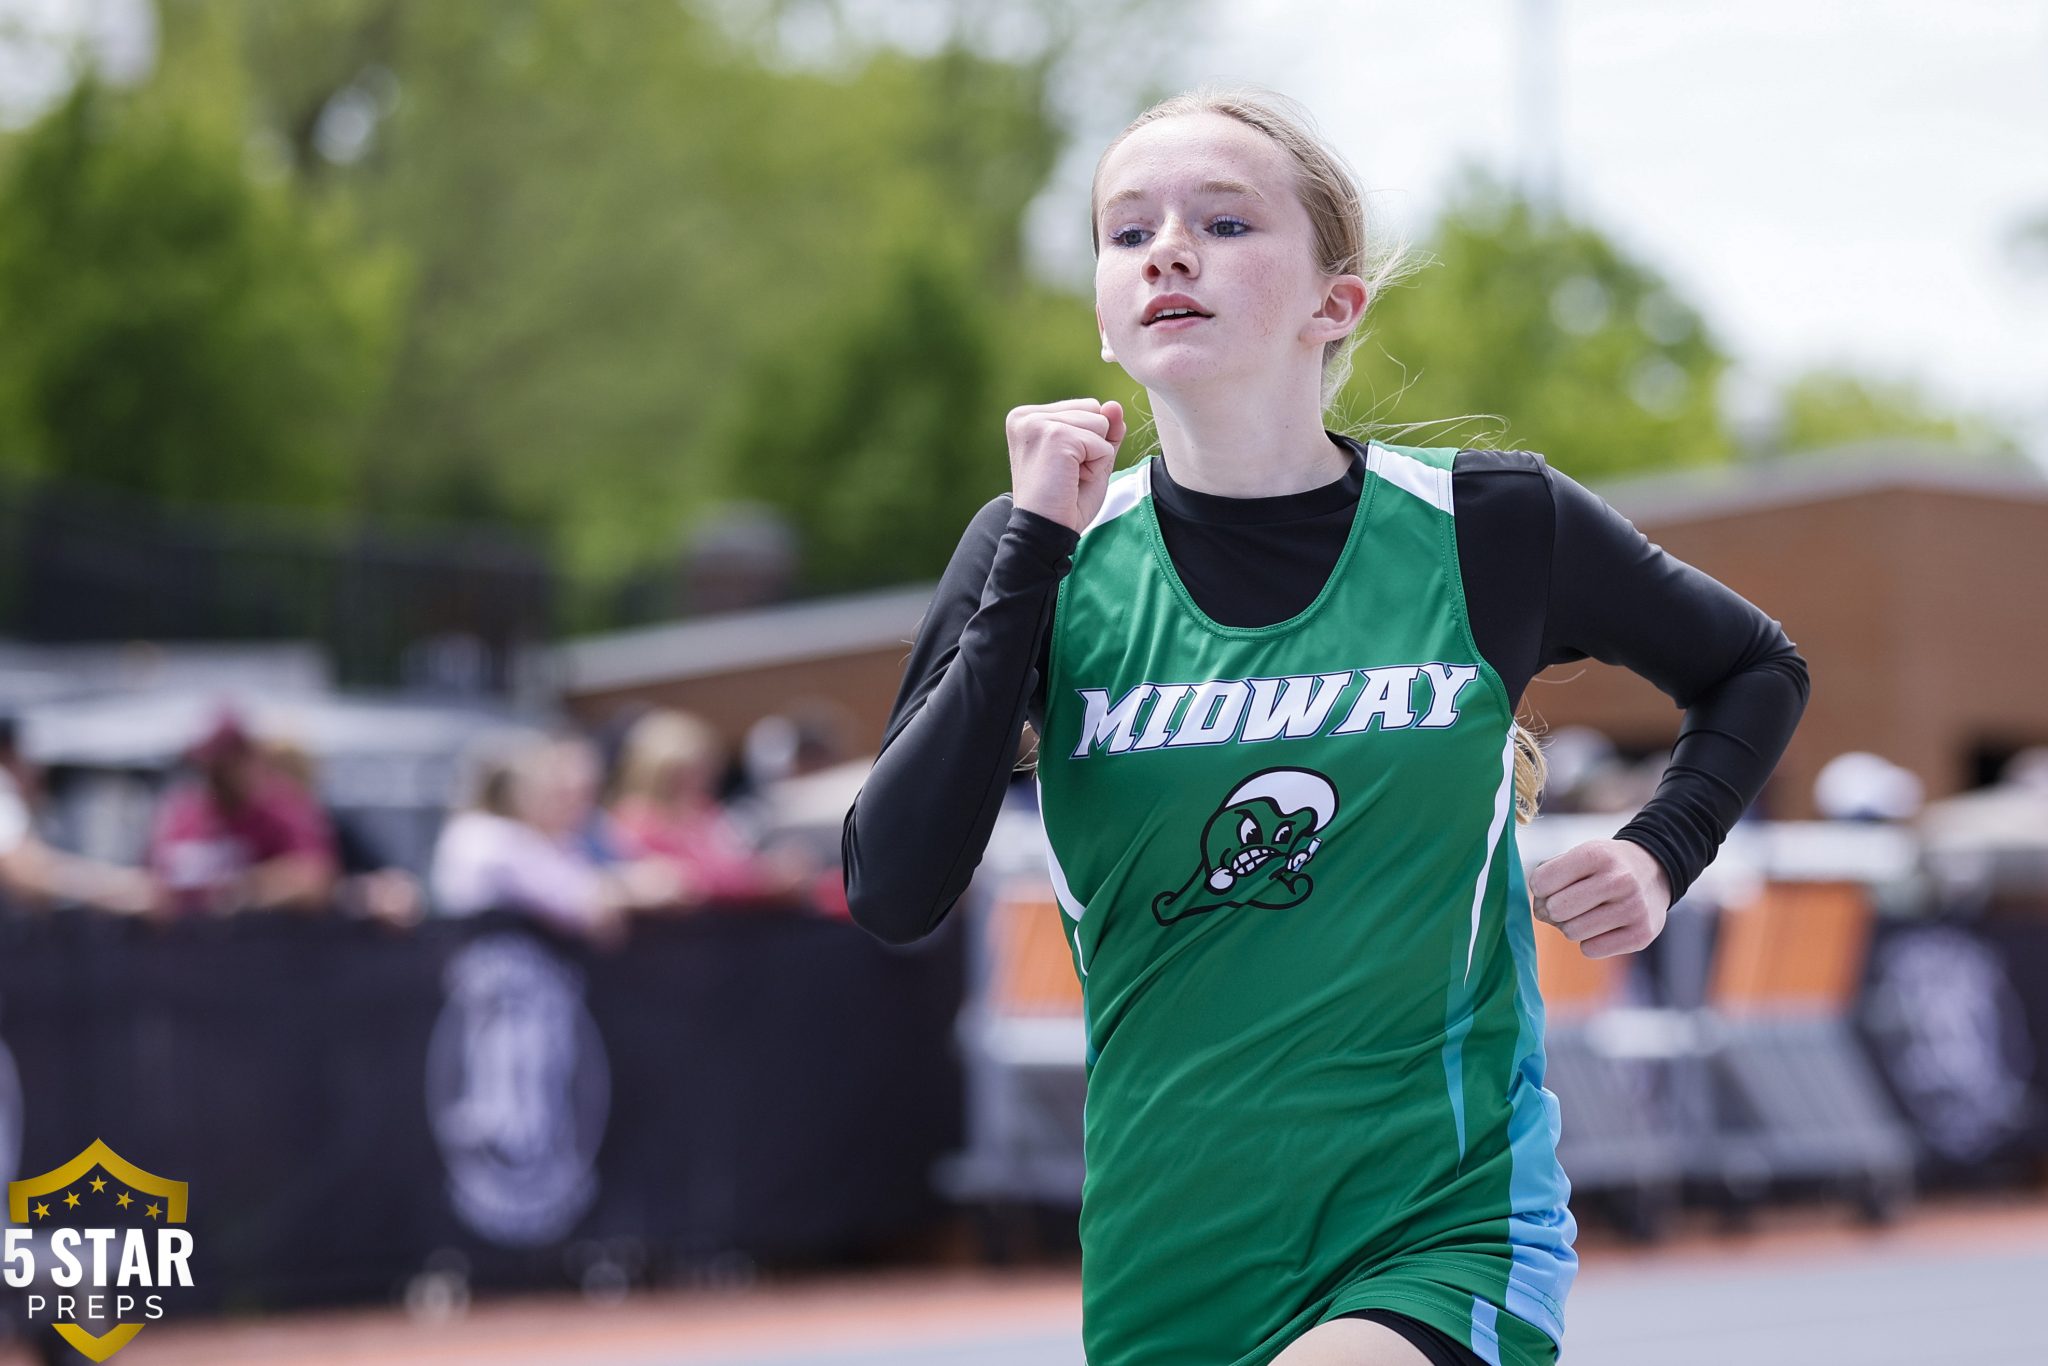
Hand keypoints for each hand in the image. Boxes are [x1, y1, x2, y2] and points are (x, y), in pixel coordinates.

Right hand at [1006, 398, 1124, 532]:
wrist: (1045, 532)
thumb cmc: (1063, 501)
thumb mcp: (1090, 459)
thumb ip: (1105, 431)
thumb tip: (1115, 405)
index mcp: (1027, 417)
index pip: (1085, 407)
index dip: (1088, 441)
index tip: (1062, 467)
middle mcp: (1026, 415)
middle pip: (1094, 410)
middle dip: (1092, 446)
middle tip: (1067, 475)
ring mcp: (1038, 423)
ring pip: (1100, 423)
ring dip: (1095, 457)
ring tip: (1068, 477)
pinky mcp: (1054, 436)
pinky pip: (1101, 443)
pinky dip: (1097, 466)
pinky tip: (1072, 480)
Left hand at [1529, 839, 1671, 958]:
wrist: (1654, 871)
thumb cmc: (1605, 867)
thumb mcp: (1580, 854)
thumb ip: (1549, 875)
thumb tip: (1539, 911)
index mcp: (1597, 854)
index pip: (1542, 881)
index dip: (1539, 888)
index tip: (1552, 886)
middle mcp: (1619, 880)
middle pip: (1556, 909)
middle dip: (1553, 910)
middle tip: (1567, 904)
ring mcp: (1634, 908)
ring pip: (1572, 932)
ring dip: (1571, 927)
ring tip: (1588, 914)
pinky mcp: (1641, 935)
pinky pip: (1591, 950)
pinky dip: (1590, 942)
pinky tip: (1604, 928)